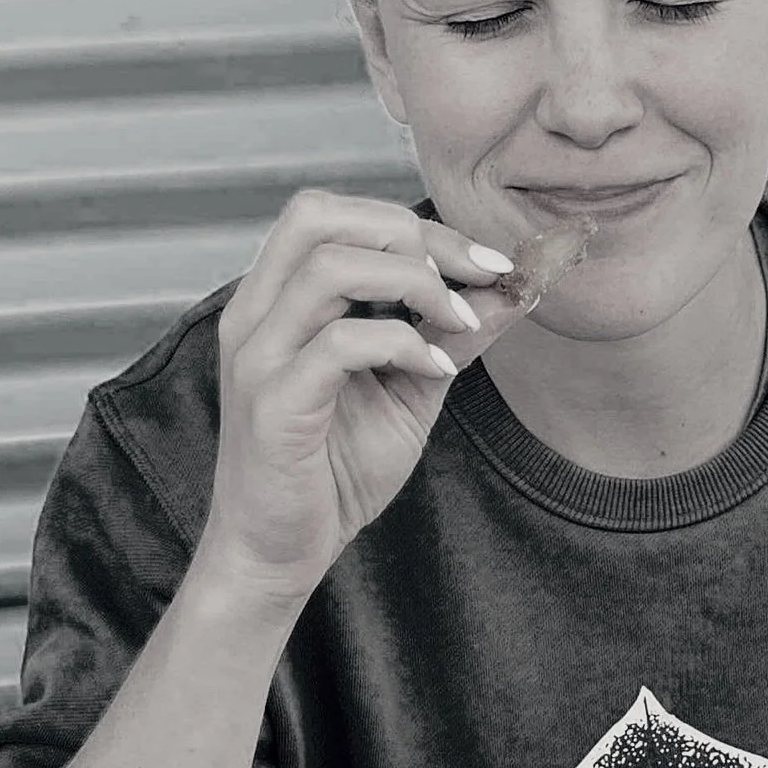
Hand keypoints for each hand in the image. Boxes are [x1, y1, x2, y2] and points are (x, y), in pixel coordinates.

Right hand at [196, 190, 536, 612]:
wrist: (279, 552)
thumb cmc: (334, 471)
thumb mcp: (410, 389)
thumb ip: (449, 335)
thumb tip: (511, 288)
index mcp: (276, 301)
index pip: (332, 215)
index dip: (415, 225)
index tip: (486, 261)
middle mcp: (255, 315)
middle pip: (317, 215)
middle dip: (410, 235)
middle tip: (474, 276)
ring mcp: (258, 357)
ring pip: (329, 267)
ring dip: (413, 283)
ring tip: (459, 324)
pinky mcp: (272, 404)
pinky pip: (339, 343)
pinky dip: (402, 343)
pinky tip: (438, 369)